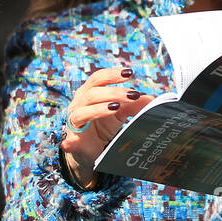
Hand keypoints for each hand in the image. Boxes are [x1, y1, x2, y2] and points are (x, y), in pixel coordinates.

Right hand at [60, 67, 150, 187]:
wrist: (90, 147)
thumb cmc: (103, 124)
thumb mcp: (120, 112)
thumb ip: (133, 104)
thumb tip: (152, 99)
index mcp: (89, 92)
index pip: (98, 78)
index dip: (112, 74)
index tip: (129, 73)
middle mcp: (79, 103)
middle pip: (93, 93)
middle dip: (113, 92)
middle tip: (132, 94)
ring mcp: (74, 121)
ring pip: (83, 111)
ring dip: (100, 109)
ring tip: (116, 108)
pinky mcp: (73, 140)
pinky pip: (70, 141)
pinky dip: (69, 142)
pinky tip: (69, 144)